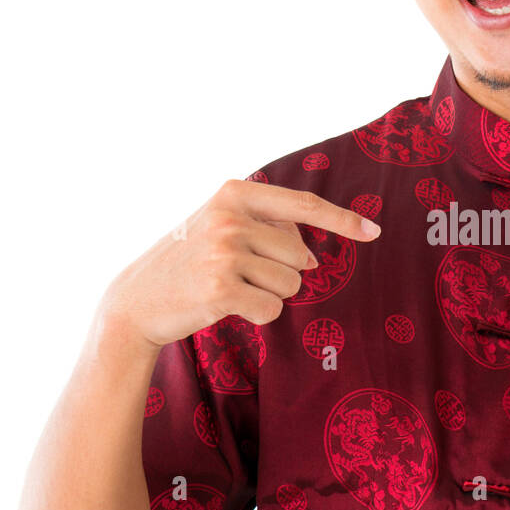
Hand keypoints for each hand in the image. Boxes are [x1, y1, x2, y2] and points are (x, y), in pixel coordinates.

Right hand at [101, 179, 380, 349]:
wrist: (136, 300)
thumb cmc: (188, 263)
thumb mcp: (221, 226)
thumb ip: (269, 228)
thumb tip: (313, 258)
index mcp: (233, 193)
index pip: (303, 204)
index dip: (342, 220)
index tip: (374, 231)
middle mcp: (230, 217)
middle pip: (301, 255)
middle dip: (282, 273)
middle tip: (239, 274)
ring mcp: (225, 252)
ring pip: (291, 285)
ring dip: (269, 295)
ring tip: (229, 289)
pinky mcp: (221, 289)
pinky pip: (273, 310)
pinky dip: (258, 316)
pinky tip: (225, 308)